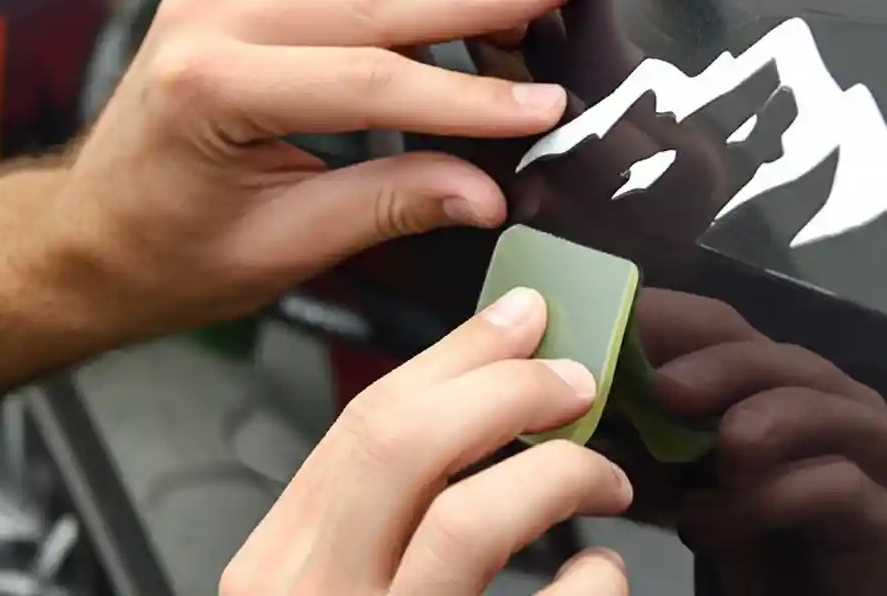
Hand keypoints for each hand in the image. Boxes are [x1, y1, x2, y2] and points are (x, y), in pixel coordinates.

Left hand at [46, 0, 583, 348]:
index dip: (468, 95)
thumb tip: (485, 193)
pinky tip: (448, 1)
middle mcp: (211, 22)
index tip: (543, 106)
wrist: (92, 237)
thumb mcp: (284, 246)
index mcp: (212, 90)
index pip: (368, 79)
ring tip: (518, 2)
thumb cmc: (167, 255)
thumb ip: (389, 205)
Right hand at [222, 287, 632, 594]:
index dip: (456, 355)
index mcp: (279, 567)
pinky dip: (595, 581)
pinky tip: (603, 574)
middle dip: (504, 390)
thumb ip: (382, 503)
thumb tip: (484, 383)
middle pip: (401, 446)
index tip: (523, 318)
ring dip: (559, 475)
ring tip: (607, 484)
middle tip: (576, 382)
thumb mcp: (337, 578)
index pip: (364, 423)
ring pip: (470, 523)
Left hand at [630, 290, 886, 594]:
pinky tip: (709, 524)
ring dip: (764, 422)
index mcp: (777, 379)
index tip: (614, 326)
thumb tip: (576, 386)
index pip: (725, 327)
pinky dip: (773, 498)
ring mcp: (873, 464)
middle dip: (721, 366)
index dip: (671, 319)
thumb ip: (640, 432)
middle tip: (664, 387)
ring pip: (827, 408)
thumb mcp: (672, 478)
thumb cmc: (737, 538)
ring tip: (716, 454)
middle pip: (781, 357)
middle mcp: (833, 405)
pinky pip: (841, 488)